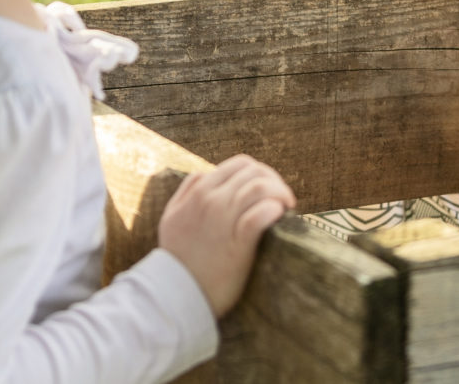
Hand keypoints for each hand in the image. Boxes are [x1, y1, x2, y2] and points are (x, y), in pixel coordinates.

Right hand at [157, 155, 294, 315]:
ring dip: (280, 193)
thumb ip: (187, 190)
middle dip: (274, 180)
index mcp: (199, 191)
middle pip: (254, 172)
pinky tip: (279, 216)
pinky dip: (274, 209)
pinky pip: (260, 214)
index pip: (240, 164)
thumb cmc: (178, 257)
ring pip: (260, 188)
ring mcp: (224, 220)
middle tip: (283, 198)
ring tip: (287, 206)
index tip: (269, 188)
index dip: (261, 171)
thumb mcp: (172, 216)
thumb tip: (207, 174)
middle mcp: (212, 200)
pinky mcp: (238, 243)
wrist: (177, 295)